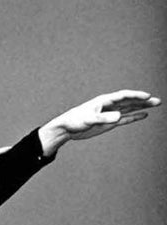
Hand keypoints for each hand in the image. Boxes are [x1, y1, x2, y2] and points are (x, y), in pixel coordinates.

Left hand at [39, 90, 160, 154]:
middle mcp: (109, 106)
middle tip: (157, 101)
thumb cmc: (75, 120)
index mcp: (105, 101)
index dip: (136, 95)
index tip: (147, 96)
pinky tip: (143, 115)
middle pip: (130, 101)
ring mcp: (110, 114)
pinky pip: (125, 119)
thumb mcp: (89, 119)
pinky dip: (134, 117)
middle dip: (144, 100)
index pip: (124, 96)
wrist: (67, 129)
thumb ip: (103, 118)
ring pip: (129, 108)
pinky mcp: (109, 123)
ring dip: (142, 107)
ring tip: (155, 105)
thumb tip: (119, 117)